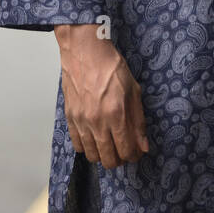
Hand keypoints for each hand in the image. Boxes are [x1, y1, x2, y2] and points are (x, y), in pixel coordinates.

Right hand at [55, 24, 148, 169]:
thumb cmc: (111, 67)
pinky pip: (78, 145)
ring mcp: (81, 121)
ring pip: (92, 156)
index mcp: (116, 114)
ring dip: (103, 156)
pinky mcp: (70, 118)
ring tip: (109, 146)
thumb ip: (138, 121)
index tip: (136, 152)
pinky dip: (88, 147)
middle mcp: (97, 122)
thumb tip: (143, 146)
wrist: (85, 52)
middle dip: (120, 160)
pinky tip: (94, 139)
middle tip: (124, 151)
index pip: (126, 151)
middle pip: (109, 159)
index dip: (133, 156)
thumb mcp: (133, 90)